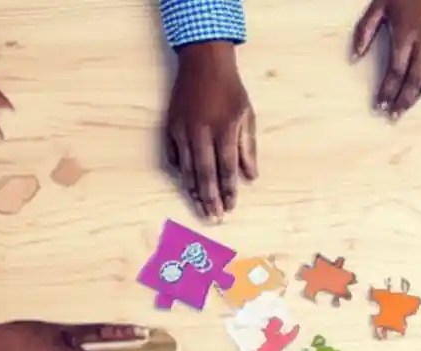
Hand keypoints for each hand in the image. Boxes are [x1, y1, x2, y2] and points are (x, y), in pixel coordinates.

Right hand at [166, 41, 257, 222]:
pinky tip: (186, 183)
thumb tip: (250, 176)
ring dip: (194, 191)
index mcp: (223, 130)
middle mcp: (201, 133)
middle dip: (210, 198)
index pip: (227, 169)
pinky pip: (174, 156)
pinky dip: (180, 171)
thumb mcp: (246, 116)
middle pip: (205, 174)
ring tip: (199, 207)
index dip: (229, 190)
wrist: (203, 63)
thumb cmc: (230, 90)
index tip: (231, 207)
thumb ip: (247, 148)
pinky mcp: (170, 127)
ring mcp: (183, 130)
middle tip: (214, 217)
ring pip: (187, 169)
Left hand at [352, 0, 420, 118]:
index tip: (380, 106)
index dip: (387, 92)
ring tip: (407, 104)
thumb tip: (354, 58)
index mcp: (406, 33)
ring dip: (418, 94)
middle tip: (394, 116)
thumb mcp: (380, 3)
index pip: (395, 72)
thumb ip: (365, 30)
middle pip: (414, 81)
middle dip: (403, 101)